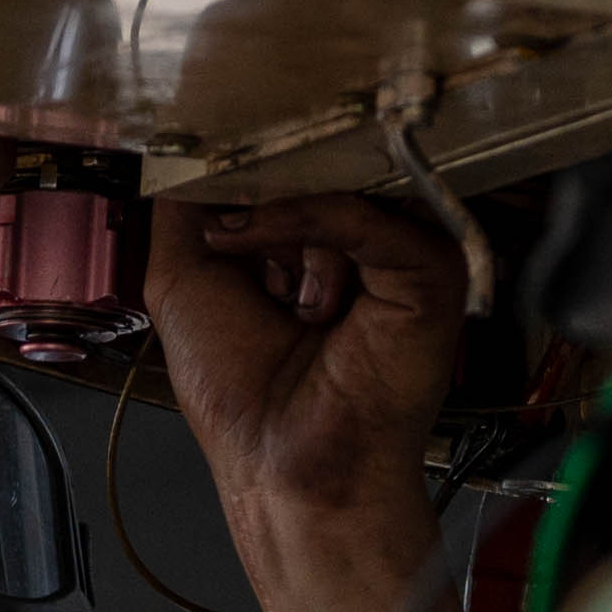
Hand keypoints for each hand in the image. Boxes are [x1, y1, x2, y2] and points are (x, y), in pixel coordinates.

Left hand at [144, 193, 464, 529]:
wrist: (282, 465)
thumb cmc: (240, 397)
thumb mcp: (183, 278)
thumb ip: (186, 206)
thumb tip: (187, 145)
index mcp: (313, 248)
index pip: (290, 168)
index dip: (247, 166)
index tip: (206, 165)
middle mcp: (359, 247)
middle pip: (316, 167)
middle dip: (262, 196)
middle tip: (230, 232)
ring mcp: (400, 255)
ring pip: (338, 187)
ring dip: (283, 229)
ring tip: (276, 299)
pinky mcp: (429, 271)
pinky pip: (367, 216)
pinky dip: (308, 223)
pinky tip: (274, 264)